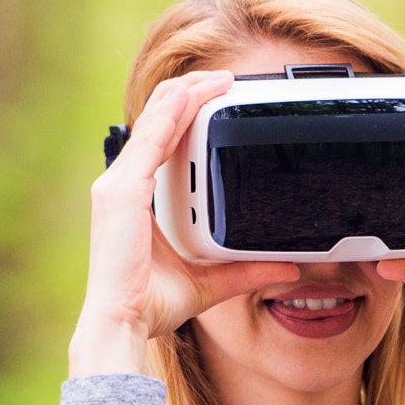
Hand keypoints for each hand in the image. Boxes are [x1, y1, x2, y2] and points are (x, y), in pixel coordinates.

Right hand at [70, 70, 299, 375]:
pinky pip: (151, 141)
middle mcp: (122, 186)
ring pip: (155, 122)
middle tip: (224, 81)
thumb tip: (286, 268)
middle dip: (190, 95)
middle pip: (156, 122)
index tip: (216, 103)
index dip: (186, 116)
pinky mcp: (121, 192)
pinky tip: (192, 96)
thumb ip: (246, 271)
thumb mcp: (209, 281)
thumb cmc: (150, 306)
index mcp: (135, 200)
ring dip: (187, 94)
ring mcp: (118, 187)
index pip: (160, 143)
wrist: (123, 325)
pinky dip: (172, 114)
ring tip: (217, 79)